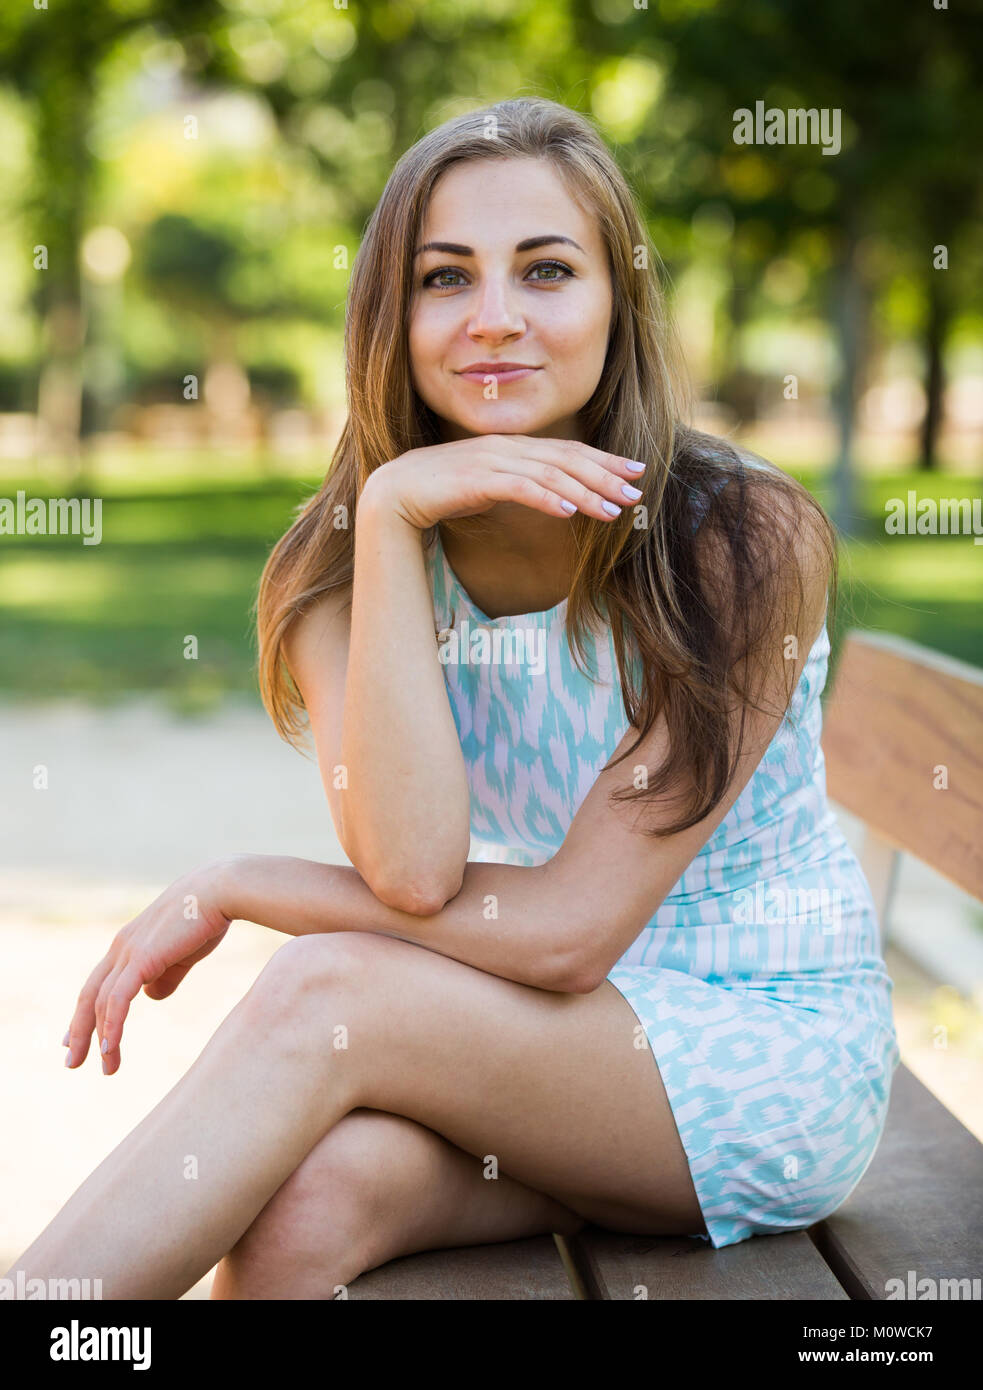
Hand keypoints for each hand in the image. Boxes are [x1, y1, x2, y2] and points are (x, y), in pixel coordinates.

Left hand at [64, 858, 237, 1075]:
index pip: (98, 984)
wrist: (220, 891)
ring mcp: (128, 952)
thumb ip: (166, 975)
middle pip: (90, 996)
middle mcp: (121, 948)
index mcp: (129, 944)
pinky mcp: (141, 959)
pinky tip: (110, 1048)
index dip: (87, 1012)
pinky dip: (112, 1026)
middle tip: (72, 1060)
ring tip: (107, 1067)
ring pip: (102, 1002)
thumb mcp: (183, 953)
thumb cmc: (206, 917)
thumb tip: (153, 997)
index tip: (75, 1037)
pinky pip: (118, 999)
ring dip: (101, 1038)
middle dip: (80, 1030)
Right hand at [362, 433, 647, 531]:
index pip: (566, 451)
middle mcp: (505, 448)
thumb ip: (516, 485)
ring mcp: (490, 461)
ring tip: (613, 510)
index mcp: (511, 447)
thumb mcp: (488, 488)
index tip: (634, 471)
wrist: (392, 495)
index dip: (603, 460)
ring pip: (549, 474)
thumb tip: (547, 495)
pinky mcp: (475, 479)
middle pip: (566, 459)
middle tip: (636, 490)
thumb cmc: (439, 495)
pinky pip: (519, 488)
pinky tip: (569, 511)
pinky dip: (546, 498)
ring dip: (584, 492)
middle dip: (605, 474)